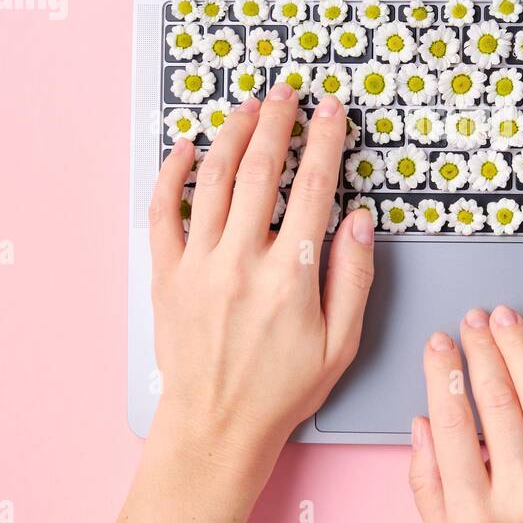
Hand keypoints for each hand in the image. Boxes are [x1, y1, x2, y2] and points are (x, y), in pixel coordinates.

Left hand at [102, 85, 374, 522]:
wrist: (216, 428)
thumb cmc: (280, 390)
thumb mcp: (341, 344)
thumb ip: (353, 277)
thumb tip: (358, 221)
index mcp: (290, 277)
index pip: (313, 189)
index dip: (325, 142)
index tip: (332, 112)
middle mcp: (242, 262)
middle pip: (260, 171)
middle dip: (278, 123)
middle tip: (287, 93)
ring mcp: (199, 266)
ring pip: (213, 181)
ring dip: (231, 136)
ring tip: (247, 108)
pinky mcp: (166, 275)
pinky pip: (163, 213)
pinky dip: (171, 175)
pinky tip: (183, 149)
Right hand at [408, 306, 522, 522]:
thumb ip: (428, 486)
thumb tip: (423, 426)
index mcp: (472, 512)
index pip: (454, 421)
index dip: (443, 373)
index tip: (440, 344)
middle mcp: (519, 494)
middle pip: (497, 401)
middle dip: (482, 349)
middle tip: (473, 320)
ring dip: (521, 349)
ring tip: (507, 321)